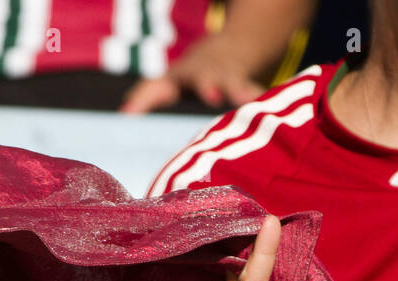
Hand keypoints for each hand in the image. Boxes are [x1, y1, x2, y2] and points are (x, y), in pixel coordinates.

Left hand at [121, 34, 265, 113]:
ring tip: (248, 99)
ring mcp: (228, 77)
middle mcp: (204, 74)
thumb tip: (125, 112)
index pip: (159, 85)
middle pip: (204, 78)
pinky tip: (272, 109)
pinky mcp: (247, 85)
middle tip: (212, 94)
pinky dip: (261, 99)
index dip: (146, 97)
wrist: (232, 50)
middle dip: (208, 85)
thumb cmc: (194, 75)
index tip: (131, 112)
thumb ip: (148, 95)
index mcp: (180, 76)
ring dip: (240, 91)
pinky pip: (255, 91)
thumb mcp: (170, 81)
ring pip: (234, 82)